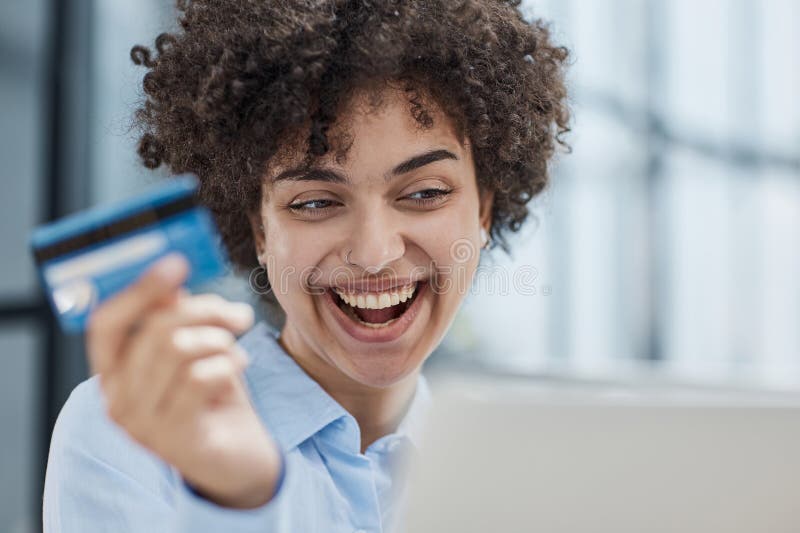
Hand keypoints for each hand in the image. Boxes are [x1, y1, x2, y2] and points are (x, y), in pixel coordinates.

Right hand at [86, 253, 281, 508]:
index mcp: (113, 372)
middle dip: (206, 311)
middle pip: (155, 330)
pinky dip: (229, 364)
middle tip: (237, 315)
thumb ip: (175, 319)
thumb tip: (169, 282)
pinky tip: (236, 370)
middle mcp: (117, 400)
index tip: (177, 262)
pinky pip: (202, 378)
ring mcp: (143, 425)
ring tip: (234, 350)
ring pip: (181, 349)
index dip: (139, 289)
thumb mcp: (194, 350)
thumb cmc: (213, 397)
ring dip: (221, 340)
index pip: (105, 323)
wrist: (238, 458)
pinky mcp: (176, 440)